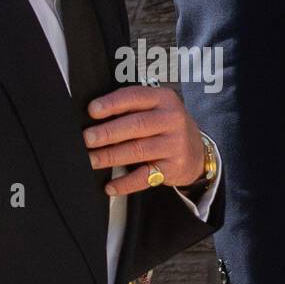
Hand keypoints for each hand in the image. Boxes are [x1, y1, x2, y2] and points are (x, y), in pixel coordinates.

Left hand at [83, 85, 204, 195]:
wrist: (196, 152)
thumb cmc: (166, 127)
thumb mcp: (156, 108)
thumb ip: (131, 108)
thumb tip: (94, 116)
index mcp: (163, 99)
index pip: (135, 97)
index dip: (112, 103)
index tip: (92, 110)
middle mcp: (172, 119)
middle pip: (136, 125)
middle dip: (109, 132)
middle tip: (88, 138)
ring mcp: (174, 144)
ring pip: (138, 150)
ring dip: (111, 156)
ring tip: (92, 160)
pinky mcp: (173, 167)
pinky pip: (145, 176)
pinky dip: (125, 183)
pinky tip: (110, 186)